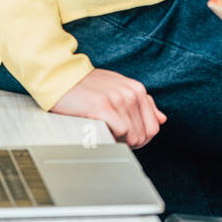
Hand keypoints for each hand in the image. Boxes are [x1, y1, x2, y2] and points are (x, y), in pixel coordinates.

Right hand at [50, 68, 165, 147]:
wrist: (61, 78)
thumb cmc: (88, 87)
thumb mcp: (119, 89)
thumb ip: (143, 104)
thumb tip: (161, 119)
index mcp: (137, 89)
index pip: (154, 126)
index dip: (141, 138)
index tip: (126, 139)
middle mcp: (132, 93)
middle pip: (146, 134)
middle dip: (132, 142)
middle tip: (114, 138)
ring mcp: (119, 99)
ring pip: (134, 136)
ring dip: (120, 141)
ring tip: (105, 132)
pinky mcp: (104, 107)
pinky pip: (121, 133)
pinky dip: (112, 138)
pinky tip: (100, 131)